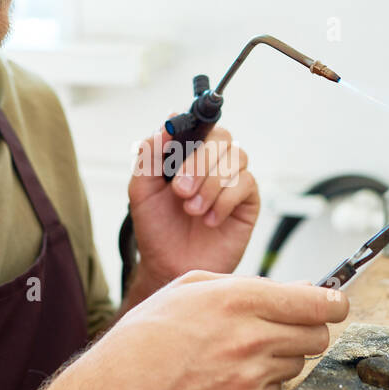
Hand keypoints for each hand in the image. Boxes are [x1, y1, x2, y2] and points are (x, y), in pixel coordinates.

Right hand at [84, 271, 349, 389]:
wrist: (124, 389)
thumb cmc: (150, 334)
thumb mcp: (192, 286)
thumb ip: (245, 284)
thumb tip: (288, 289)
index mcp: (241, 299)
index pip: (318, 303)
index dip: (333, 302)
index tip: (336, 303)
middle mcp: (254, 337)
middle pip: (318, 334)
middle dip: (309, 327)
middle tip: (287, 326)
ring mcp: (254, 375)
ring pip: (298, 362)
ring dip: (283, 355)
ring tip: (243, 352)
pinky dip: (264, 383)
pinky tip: (231, 376)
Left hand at [127, 126, 259, 288]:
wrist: (169, 266)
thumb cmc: (157, 229)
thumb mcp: (141, 190)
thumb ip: (149, 155)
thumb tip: (167, 124)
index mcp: (188, 154)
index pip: (200, 125)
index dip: (192, 131)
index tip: (175, 151)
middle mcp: (213, 163)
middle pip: (221, 138)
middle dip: (199, 163)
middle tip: (180, 191)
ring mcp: (232, 181)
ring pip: (236, 158)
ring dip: (211, 185)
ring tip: (192, 210)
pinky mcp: (247, 202)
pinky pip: (246, 184)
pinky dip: (224, 201)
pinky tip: (209, 220)